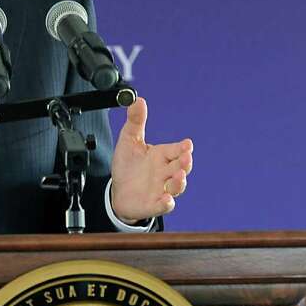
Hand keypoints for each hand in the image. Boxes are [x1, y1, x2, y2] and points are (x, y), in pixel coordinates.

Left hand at [109, 98, 192, 222]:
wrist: (118, 191)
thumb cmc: (129, 166)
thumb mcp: (129, 141)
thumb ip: (135, 121)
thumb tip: (138, 100)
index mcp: (162, 155)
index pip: (176, 150)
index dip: (183, 148)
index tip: (187, 144)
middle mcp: (165, 172)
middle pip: (181, 167)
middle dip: (185, 162)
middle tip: (185, 157)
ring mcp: (161, 189)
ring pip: (176, 187)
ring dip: (180, 182)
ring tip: (179, 176)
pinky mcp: (154, 204)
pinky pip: (164, 206)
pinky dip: (166, 203)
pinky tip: (166, 200)